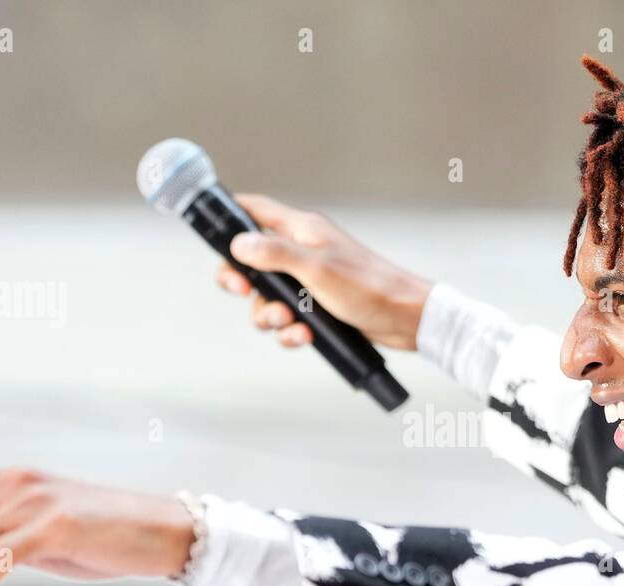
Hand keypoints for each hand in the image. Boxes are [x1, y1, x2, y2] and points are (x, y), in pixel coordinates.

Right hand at [216, 194, 433, 351]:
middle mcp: (302, 252)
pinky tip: (304, 337)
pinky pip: (289, 319)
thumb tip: (238, 244)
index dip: (229, 221)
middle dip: (244, 283)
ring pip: (268, 297)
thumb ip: (275, 253)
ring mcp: (309, 281)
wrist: (406, 319)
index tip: (217, 244)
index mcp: (301, 230)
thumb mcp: (316, 268)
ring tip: (289, 323)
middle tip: (244, 292)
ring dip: (269, 315)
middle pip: (251, 261)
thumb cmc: (369, 287)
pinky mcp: (319, 308)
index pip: (254, 210)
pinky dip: (290, 331)